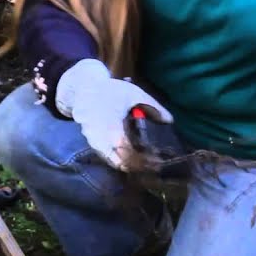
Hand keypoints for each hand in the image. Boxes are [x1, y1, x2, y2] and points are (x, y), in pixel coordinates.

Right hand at [56, 59, 172, 170]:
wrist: (85, 89)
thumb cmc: (111, 91)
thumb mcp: (134, 93)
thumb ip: (153, 106)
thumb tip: (170, 121)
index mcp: (111, 125)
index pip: (126, 150)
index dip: (142, 159)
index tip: (157, 161)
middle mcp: (100, 138)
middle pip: (120, 162)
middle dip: (138, 166)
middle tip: (155, 165)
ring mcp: (94, 142)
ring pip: (113, 162)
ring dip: (130, 164)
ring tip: (147, 162)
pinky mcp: (93, 144)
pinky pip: (108, 158)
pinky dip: (121, 160)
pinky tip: (135, 156)